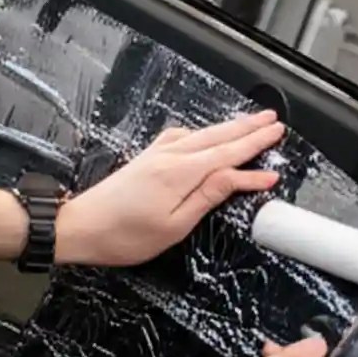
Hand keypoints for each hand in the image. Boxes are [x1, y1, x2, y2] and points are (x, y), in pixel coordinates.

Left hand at [55, 110, 284, 265]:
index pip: (229, 156)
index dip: (256, 150)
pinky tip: (206, 133)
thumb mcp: (175, 224)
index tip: (277, 147)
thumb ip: (209, 196)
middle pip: (218, 137)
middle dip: (249, 128)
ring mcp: (157, 153)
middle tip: (273, 120)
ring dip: (229, 127)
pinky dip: (204, 131)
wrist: (79, 226)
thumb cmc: (124, 235)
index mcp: (181, 173)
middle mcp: (170, 155)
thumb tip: (239, 176)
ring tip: (251, 121)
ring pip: (202, 133)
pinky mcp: (147, 157)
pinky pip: (183, 135)